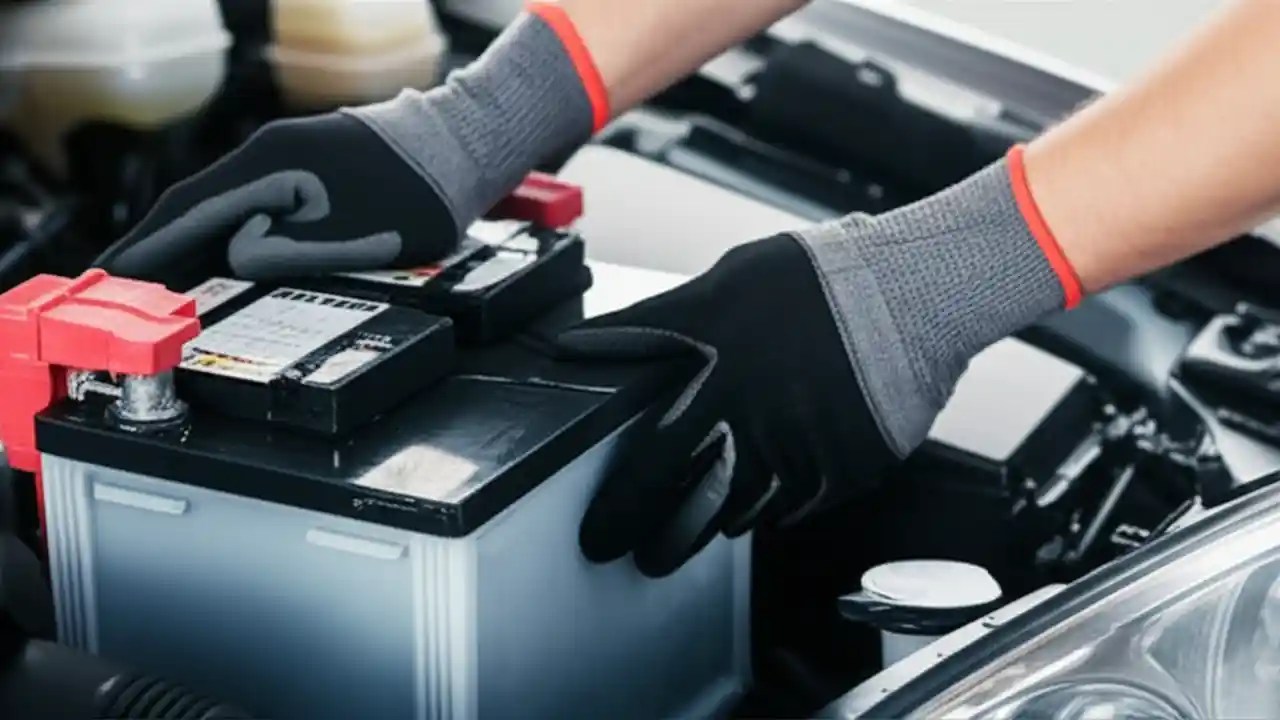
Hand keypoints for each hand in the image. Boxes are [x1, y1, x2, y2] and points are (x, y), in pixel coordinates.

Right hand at [96, 9, 599, 288]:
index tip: (112, 277)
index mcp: (274, 165)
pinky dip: (231, 235)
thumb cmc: (421, 195)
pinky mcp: (311, 171)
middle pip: (199, 207)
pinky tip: (222, 263)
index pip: (191, 209)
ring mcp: (291, 159)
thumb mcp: (359, 236)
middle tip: (120, 293)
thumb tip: (238, 254)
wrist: (466, 147)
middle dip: (159, 251)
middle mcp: (272, 154)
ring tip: (158, 287)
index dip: (149, 246)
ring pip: (227, 208)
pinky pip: (255, 206)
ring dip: (193, 245)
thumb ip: (292, 250)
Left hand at [556, 152, 1077, 576]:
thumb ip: (672, 318)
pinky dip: (757, 515)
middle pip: (667, 483)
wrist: (914, 293)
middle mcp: (744, 407)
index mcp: (713, 358)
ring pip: (725, 512)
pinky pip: (785, 511)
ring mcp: (793, 445)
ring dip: (688, 533)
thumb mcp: (730, 280)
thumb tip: (609, 337)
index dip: (606, 466)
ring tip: (662, 549)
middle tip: (607, 544)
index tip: (584, 501)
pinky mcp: (837, 471)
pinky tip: (741, 514)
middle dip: (627, 521)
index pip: (637, 415)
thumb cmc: (819, 279)